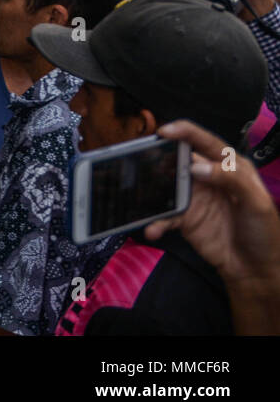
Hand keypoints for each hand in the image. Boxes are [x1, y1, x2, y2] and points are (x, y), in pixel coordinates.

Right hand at [144, 120, 279, 332]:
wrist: (257, 271)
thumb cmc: (264, 232)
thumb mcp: (257, 203)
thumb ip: (231, 179)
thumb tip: (195, 166)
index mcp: (230, 167)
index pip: (206, 142)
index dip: (186, 132)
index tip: (165, 131)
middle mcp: (208, 177)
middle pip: (179, 160)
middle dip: (159, 157)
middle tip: (139, 158)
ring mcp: (194, 197)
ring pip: (166, 185)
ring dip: (151, 189)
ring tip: (136, 192)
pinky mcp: (184, 218)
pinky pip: (163, 216)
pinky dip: (155, 222)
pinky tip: (152, 229)